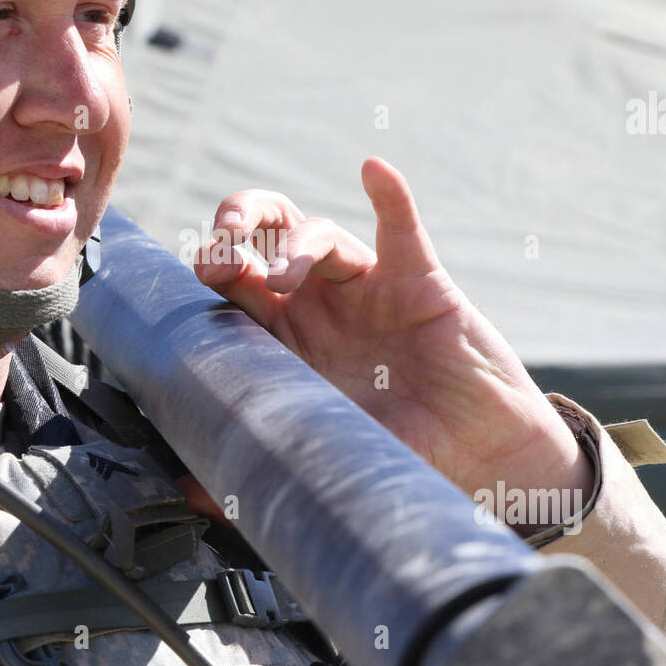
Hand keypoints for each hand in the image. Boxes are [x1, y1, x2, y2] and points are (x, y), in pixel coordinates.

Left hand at [192, 157, 589, 501]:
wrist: (480, 458)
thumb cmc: (398, 455)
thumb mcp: (320, 458)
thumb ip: (256, 466)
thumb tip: (185, 493)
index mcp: (284, 336)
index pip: (232, 282)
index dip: (211, 266)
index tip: (201, 276)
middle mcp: (318, 302)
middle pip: (263, 235)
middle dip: (235, 227)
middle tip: (221, 248)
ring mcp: (368, 286)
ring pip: (319, 233)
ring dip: (294, 242)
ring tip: (282, 277)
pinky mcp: (418, 280)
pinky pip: (401, 227)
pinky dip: (390, 195)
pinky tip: (374, 172)